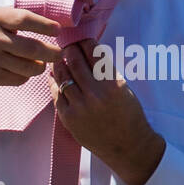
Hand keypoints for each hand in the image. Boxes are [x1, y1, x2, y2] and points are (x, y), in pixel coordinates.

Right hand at [0, 8, 61, 99]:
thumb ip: (11, 18)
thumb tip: (45, 19)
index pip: (26, 19)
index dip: (46, 26)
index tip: (58, 31)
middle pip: (33, 48)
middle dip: (52, 53)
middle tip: (59, 53)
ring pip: (29, 67)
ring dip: (40, 67)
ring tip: (41, 64)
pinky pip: (18, 79)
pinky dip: (25, 76)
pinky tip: (22, 70)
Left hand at [51, 39, 165, 184]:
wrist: (127, 146)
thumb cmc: (129, 115)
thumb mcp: (124, 88)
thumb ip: (106, 72)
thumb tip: (87, 52)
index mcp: (113, 84)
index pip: (94, 54)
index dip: (85, 42)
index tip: (80, 38)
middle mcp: (95, 94)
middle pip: (75, 62)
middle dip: (69, 49)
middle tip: (66, 44)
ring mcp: (80, 106)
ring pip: (63, 76)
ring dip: (59, 64)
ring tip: (59, 58)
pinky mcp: (68, 117)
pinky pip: (56, 94)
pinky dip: (55, 82)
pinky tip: (55, 76)